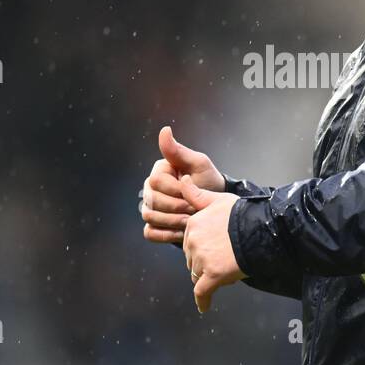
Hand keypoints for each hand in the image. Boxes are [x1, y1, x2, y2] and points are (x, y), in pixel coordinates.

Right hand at [141, 126, 225, 243]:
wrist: (215, 205)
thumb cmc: (208, 182)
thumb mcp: (199, 164)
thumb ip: (180, 151)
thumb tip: (165, 130)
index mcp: (159, 172)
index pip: (157, 182)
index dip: (176, 190)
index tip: (193, 192)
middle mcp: (150, 189)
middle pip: (152, 201)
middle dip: (177, 207)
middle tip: (195, 210)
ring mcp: (149, 207)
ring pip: (150, 216)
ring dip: (172, 221)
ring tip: (191, 221)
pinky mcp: (153, 225)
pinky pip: (150, 232)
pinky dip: (166, 234)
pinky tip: (182, 232)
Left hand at [180, 175, 243, 312]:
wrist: (261, 231)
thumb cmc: (243, 214)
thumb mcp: (218, 199)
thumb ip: (197, 194)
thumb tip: (182, 180)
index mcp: (193, 224)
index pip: (190, 242)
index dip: (203, 247)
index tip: (216, 248)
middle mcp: (193, 241)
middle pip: (192, 259)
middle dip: (205, 262)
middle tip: (226, 258)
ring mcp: (201, 259)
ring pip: (197, 274)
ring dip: (209, 276)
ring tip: (228, 270)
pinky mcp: (212, 275)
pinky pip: (202, 292)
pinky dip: (203, 301)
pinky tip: (204, 307)